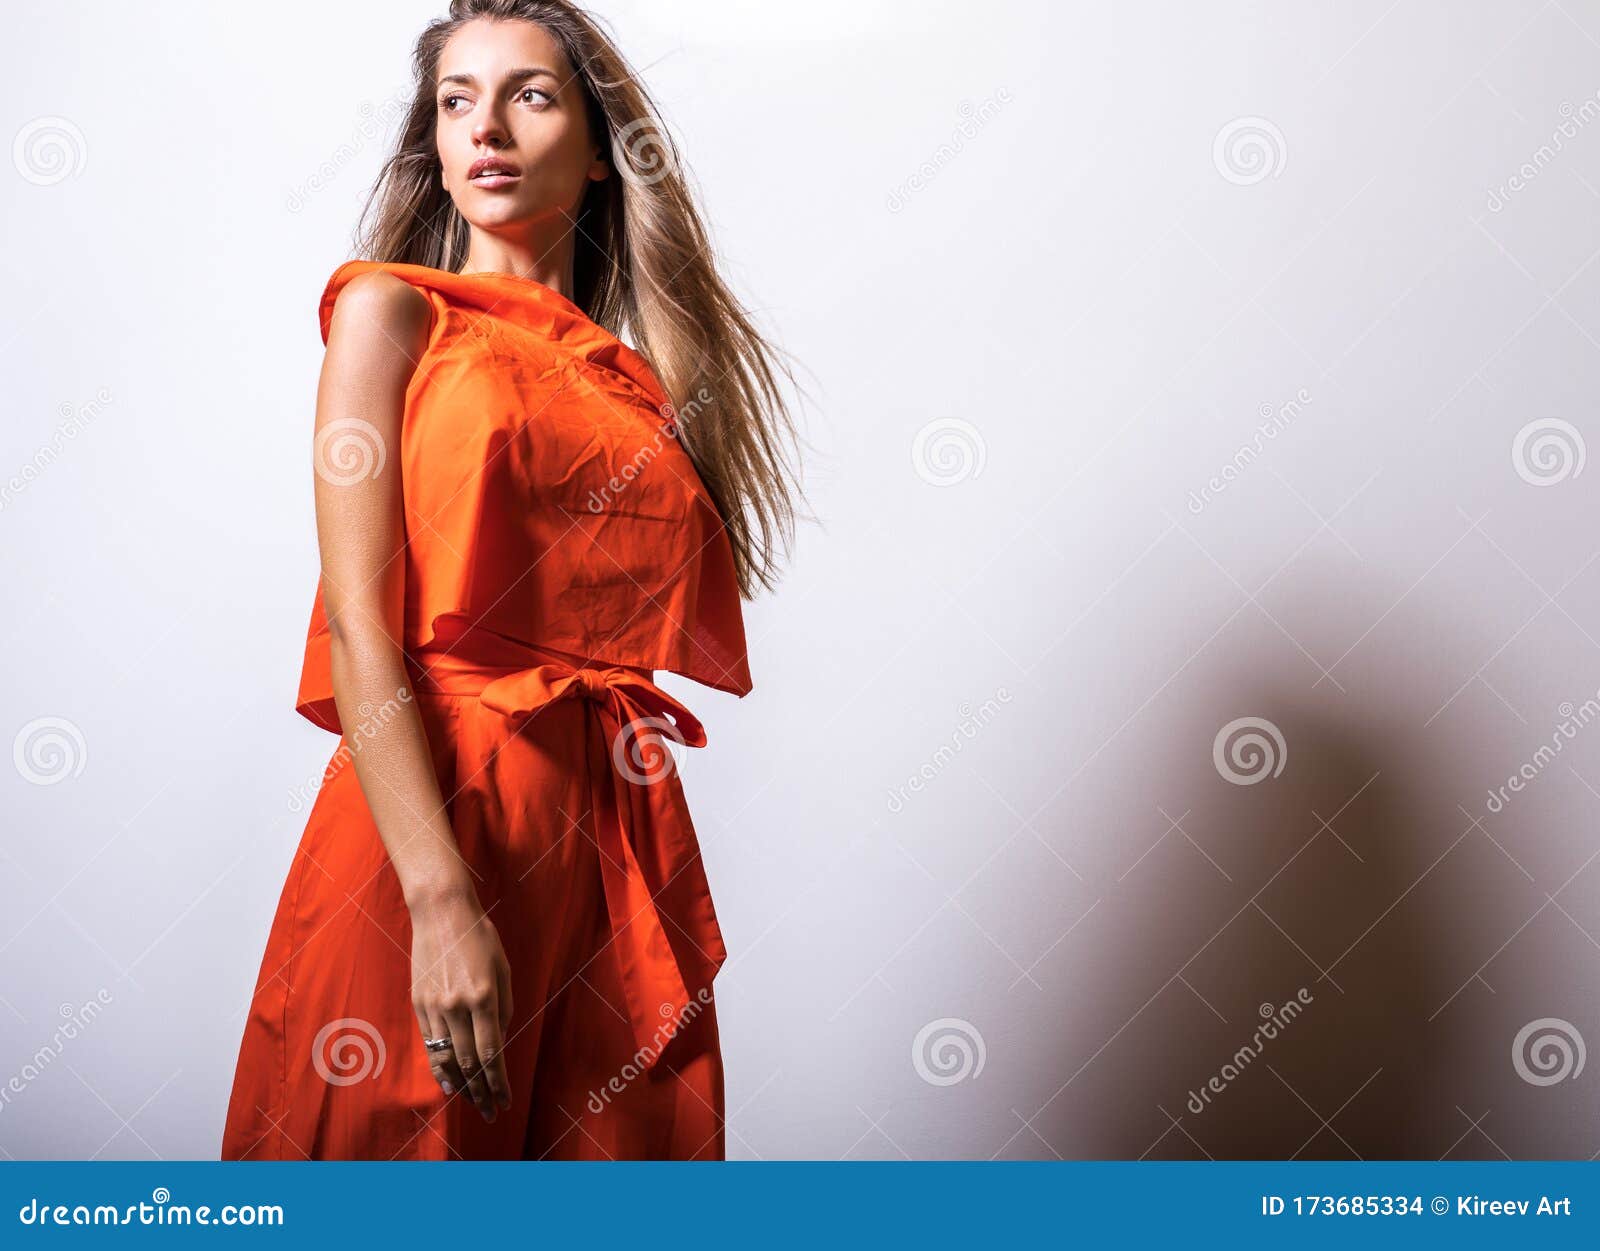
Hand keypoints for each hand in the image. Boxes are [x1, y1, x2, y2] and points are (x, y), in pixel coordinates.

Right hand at [409, 886, 513, 1121]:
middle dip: (482, 1092)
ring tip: (474, 1105)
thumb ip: (504, 1009)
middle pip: (469, 1062)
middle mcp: (457, 1006)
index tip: (506, 1101)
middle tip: (492, 1113)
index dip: (499, 1082)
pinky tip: (450, 1084)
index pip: (491, 1052)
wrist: (440, 912)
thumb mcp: (503, 969)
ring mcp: (434, 1007)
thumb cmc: (480, 937)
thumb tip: (499, 1043)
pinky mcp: (419, 1004)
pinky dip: (440, 1068)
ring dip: (462, 1087)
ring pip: (446, 1059)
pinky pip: (430, 1046)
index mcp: (484, 996)